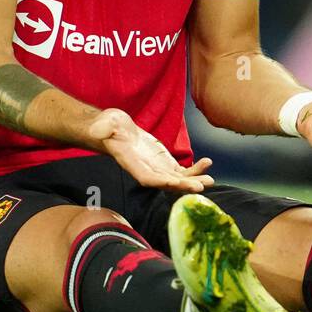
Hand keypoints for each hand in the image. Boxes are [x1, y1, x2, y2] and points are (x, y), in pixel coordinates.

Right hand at [88, 108, 214, 192]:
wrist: (115, 130)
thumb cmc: (107, 127)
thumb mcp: (104, 125)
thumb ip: (103, 128)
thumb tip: (101, 128)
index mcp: (132, 164)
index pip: (147, 178)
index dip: (161, 181)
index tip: (175, 183)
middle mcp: (146, 170)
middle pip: (166, 183)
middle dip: (183, 186)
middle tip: (201, 186)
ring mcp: (157, 168)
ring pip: (177, 179)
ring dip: (194, 180)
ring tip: (210, 179)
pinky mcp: (164, 162)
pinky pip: (181, 170)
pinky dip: (194, 170)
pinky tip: (207, 164)